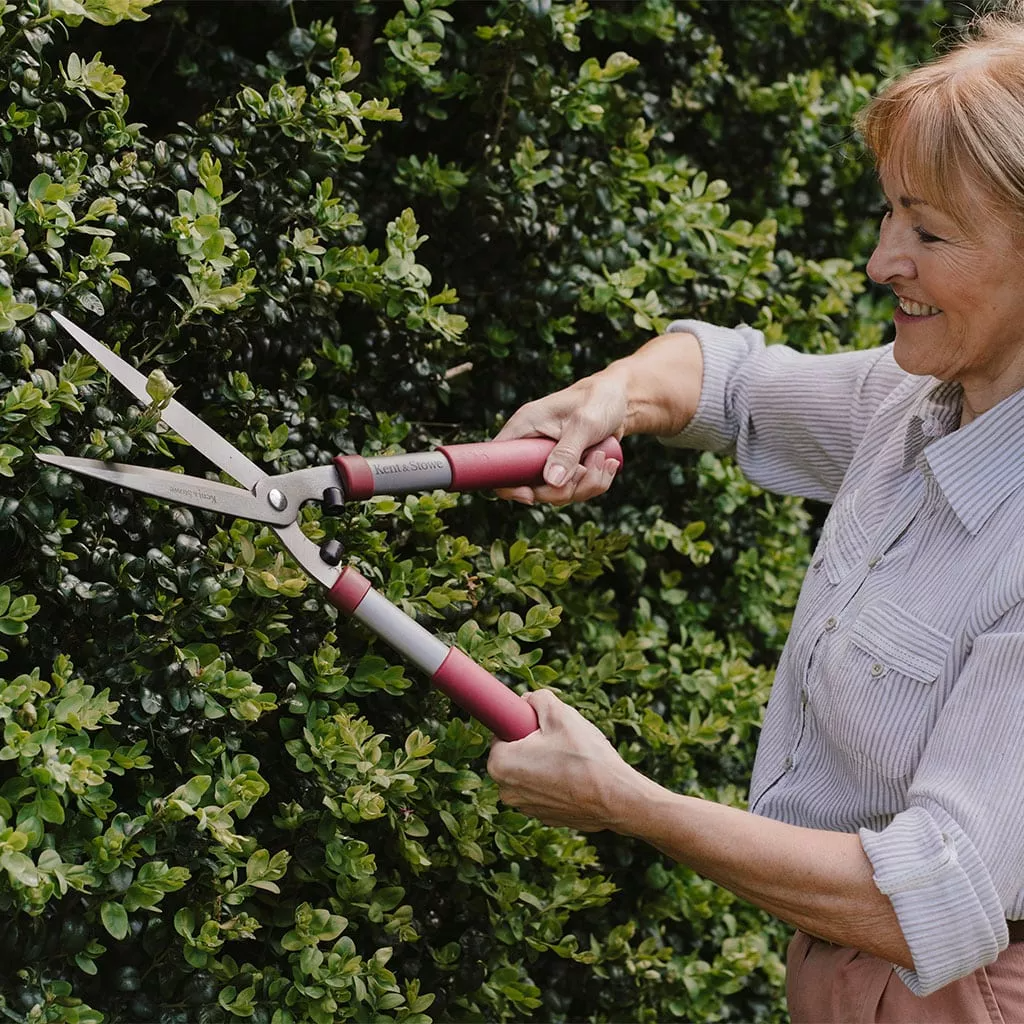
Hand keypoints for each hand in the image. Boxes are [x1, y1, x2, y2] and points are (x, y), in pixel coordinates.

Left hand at [487, 690, 642, 831]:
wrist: (617, 799)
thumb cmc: (586, 757)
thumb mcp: (560, 714)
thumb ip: (537, 699)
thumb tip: (528, 700)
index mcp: (501, 764)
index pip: (502, 733)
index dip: (522, 724)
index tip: (540, 725)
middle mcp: (506, 790)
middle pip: (515, 754)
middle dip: (533, 744)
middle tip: (559, 739)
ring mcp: (525, 807)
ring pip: (530, 772)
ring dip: (545, 763)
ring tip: (571, 759)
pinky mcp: (544, 817)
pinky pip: (544, 789)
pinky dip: (556, 781)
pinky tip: (576, 776)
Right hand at [493, 370, 627, 505]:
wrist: (620, 399)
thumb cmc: (599, 400)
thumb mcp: (584, 424)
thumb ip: (567, 452)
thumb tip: (552, 482)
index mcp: (524, 427)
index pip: (498, 462)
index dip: (508, 486)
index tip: (531, 495)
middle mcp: (532, 445)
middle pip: (532, 488)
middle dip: (562, 489)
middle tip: (584, 469)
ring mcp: (549, 460)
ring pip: (557, 492)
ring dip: (585, 484)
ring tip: (603, 458)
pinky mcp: (567, 468)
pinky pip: (575, 490)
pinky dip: (594, 483)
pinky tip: (608, 462)